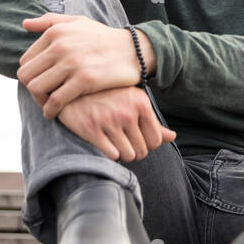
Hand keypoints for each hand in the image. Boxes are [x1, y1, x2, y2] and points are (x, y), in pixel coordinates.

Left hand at [17, 13, 143, 118]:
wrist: (136, 50)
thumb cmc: (106, 38)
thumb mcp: (79, 22)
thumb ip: (50, 21)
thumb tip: (25, 23)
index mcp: (56, 32)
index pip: (26, 60)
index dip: (31, 75)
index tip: (41, 83)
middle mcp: (60, 46)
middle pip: (27, 75)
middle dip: (31, 89)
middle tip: (43, 97)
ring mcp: (72, 63)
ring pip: (36, 88)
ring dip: (39, 100)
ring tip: (48, 104)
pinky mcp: (85, 80)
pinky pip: (56, 100)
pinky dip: (51, 110)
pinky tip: (54, 113)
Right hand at [55, 86, 176, 162]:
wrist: (72, 87)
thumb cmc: (107, 96)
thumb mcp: (132, 101)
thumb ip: (152, 121)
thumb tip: (172, 137)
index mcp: (141, 103)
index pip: (156, 141)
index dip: (146, 145)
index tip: (136, 139)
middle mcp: (127, 112)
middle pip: (142, 151)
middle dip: (134, 151)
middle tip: (123, 142)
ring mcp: (109, 120)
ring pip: (128, 155)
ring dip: (122, 154)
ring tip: (114, 143)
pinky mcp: (90, 129)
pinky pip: (112, 155)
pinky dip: (110, 154)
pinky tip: (104, 144)